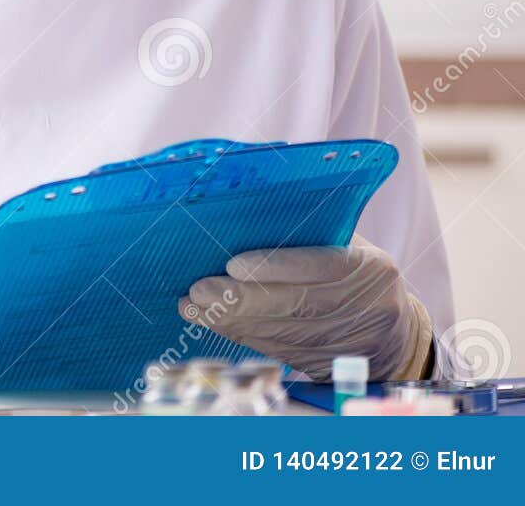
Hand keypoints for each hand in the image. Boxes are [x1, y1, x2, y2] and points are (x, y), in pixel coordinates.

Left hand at [180, 238, 431, 380]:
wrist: (395, 335)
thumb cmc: (355, 274)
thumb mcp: (348, 246)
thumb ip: (308, 236)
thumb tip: (241, 221)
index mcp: (372, 269)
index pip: (322, 266)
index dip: (276, 267)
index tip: (232, 265)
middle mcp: (367, 308)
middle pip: (297, 306)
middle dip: (241, 300)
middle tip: (199, 291)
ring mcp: (351, 343)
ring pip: (282, 334)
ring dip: (232, 321)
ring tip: (193, 307)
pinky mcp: (331, 366)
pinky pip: (279, 351)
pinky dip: (242, 336)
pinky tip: (215, 323)